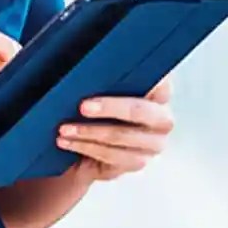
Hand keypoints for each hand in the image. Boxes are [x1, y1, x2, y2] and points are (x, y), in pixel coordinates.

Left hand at [57, 77, 173, 181]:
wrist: (88, 146)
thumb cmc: (97, 107)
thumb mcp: (102, 88)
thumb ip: (105, 77)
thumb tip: (87, 65)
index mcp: (160, 91)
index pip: (158, 80)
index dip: (139, 75)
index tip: (108, 73)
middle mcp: (162, 118)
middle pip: (140, 111)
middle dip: (109, 108)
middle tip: (82, 107)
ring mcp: (153, 144)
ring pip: (120, 136)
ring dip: (88, 132)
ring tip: (65, 128)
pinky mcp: (137, 162)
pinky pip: (110, 155)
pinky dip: (84, 147)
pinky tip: (66, 142)